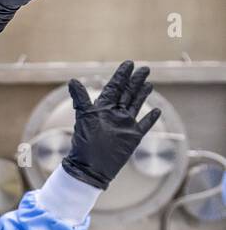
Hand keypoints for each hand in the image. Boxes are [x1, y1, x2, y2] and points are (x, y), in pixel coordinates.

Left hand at [62, 60, 161, 189]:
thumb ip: (81, 99)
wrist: (90, 166)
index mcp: (103, 107)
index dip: (121, 75)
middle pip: (127, 93)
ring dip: (143, 94)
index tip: (129, 63)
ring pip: (136, 105)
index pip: (114, 87)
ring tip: (149, 83)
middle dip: (135, 81)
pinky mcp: (132, 137)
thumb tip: (72, 80)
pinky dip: (150, 118)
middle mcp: (114, 114)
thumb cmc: (85, 142)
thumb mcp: (84, 117)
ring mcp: (124, 125)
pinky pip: (144, 125)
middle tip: (145, 68)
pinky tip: (157, 110)